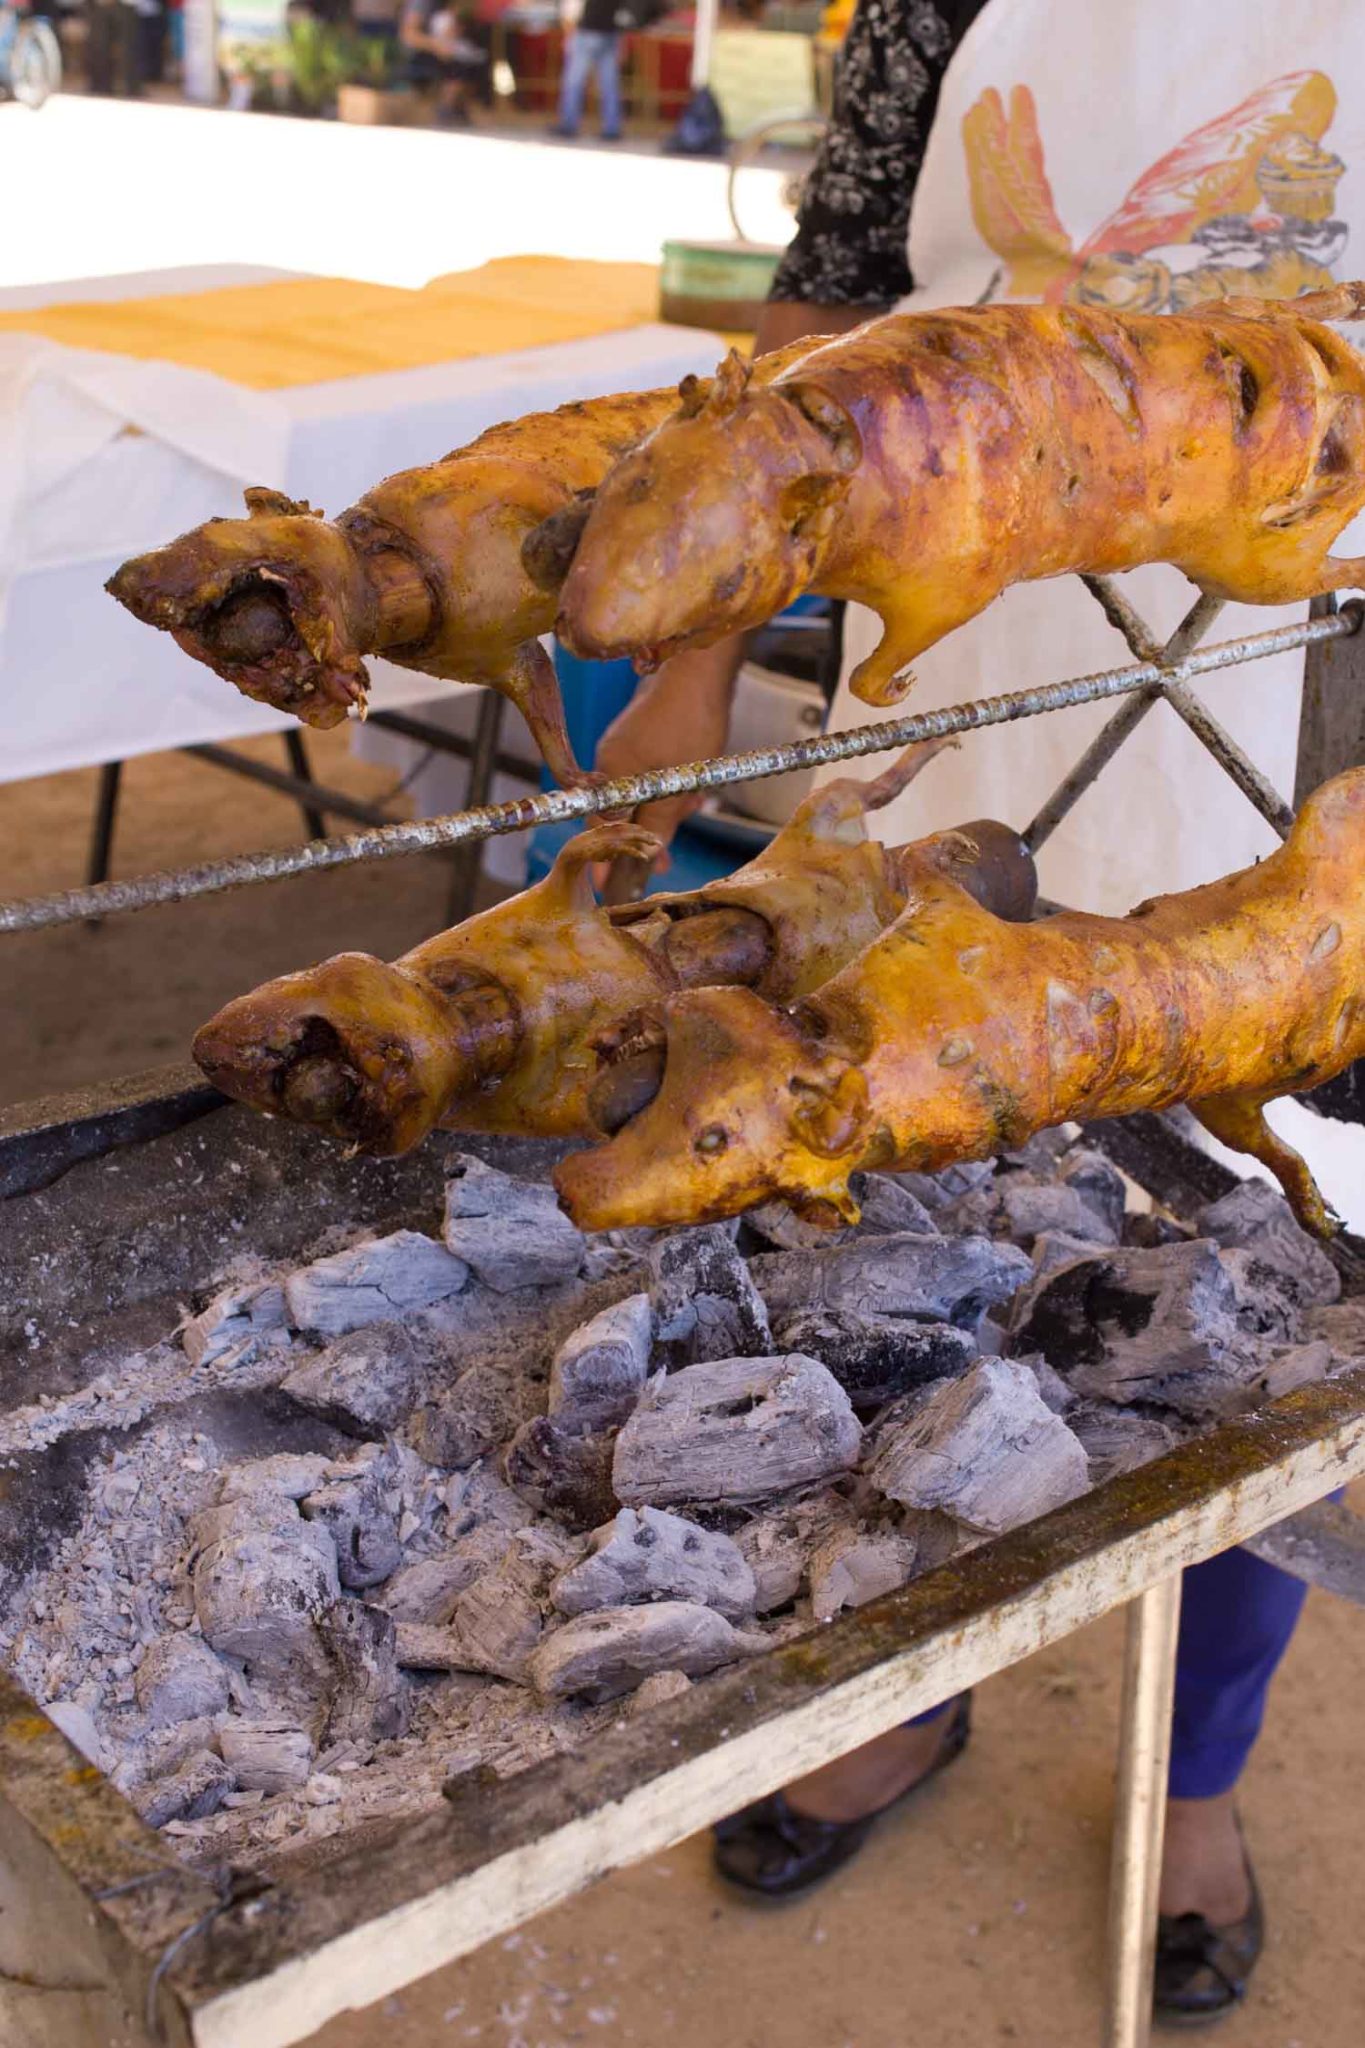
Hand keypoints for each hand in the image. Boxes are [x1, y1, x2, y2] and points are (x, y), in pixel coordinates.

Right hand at [594, 639, 743, 868]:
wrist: (700, 667)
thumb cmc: (689, 721)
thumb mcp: (679, 785)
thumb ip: (659, 822)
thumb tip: (645, 857)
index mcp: (610, 773)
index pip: (600, 826)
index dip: (608, 857)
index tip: (609, 886)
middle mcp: (609, 760)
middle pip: (621, 812)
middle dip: (646, 834)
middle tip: (663, 860)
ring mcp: (625, 744)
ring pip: (640, 793)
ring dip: (663, 809)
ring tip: (691, 810)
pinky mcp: (642, 734)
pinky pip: (649, 773)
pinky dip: (667, 787)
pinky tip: (692, 789)